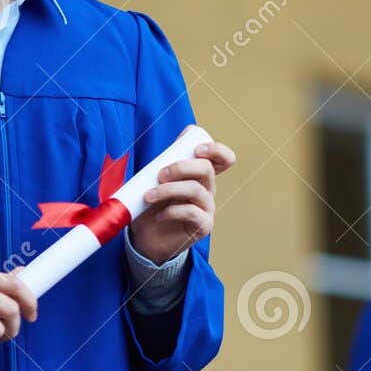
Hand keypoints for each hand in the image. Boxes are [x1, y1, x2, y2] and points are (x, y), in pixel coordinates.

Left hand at [128, 136, 235, 264]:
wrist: (146, 238)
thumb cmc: (153, 206)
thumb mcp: (157, 179)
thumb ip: (170, 157)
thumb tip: (187, 132)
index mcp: (200, 175)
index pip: (223, 159)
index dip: (216, 150)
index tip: (197, 149)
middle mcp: (208, 190)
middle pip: (207, 169)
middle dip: (181, 167)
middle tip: (160, 174)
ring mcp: (207, 208)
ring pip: (196, 190)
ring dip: (169, 190)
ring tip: (149, 196)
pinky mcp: (202, 225)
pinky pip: (192, 212)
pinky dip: (172, 211)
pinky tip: (159, 216)